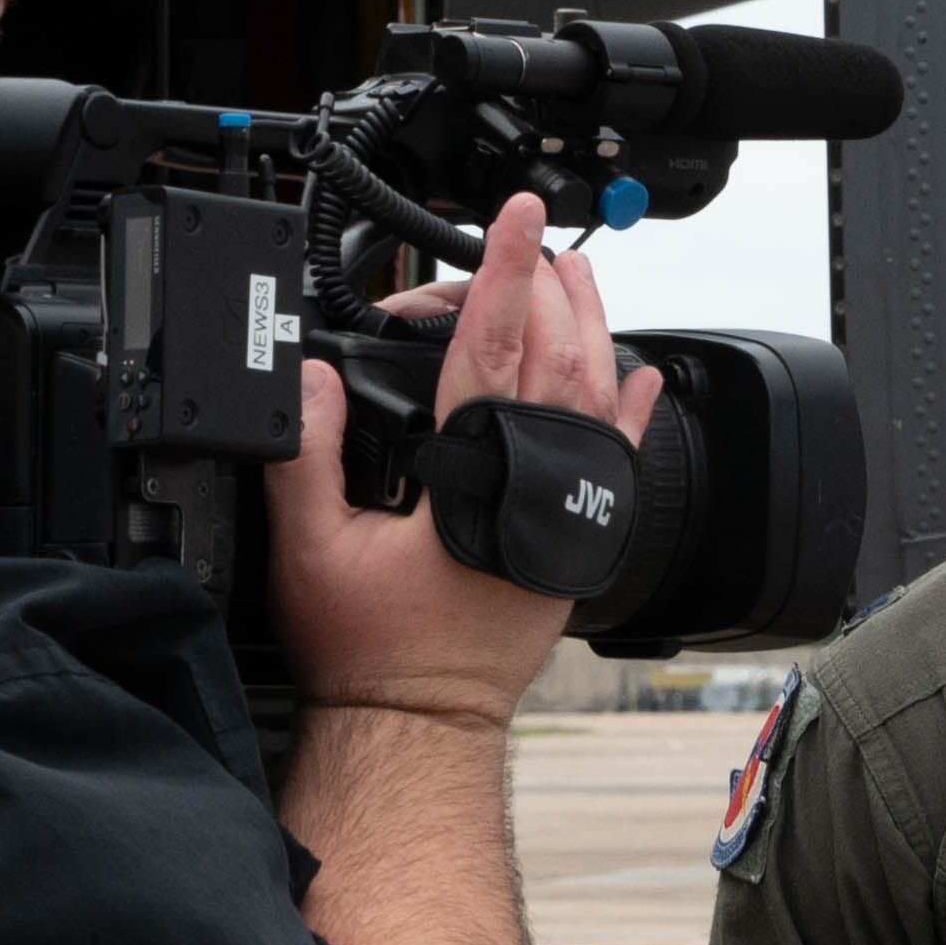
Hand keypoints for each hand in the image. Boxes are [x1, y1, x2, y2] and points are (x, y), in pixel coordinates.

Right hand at [266, 197, 660, 722]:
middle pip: (558, 358)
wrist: (417, 725)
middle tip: (527, 240)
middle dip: (546, 286)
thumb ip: (305, 457)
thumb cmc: (368, 652)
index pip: (493, 349)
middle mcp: (535, 490)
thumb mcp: (309, 551)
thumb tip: (311, 381)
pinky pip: (619, 460)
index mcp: (472, 479)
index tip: (516, 219)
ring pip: (596, 397)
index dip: (502, 275)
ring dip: (588, 328)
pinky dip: (631, 411)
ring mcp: (565, 515)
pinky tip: (640, 376)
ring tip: (574, 277)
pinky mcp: (575, 541)